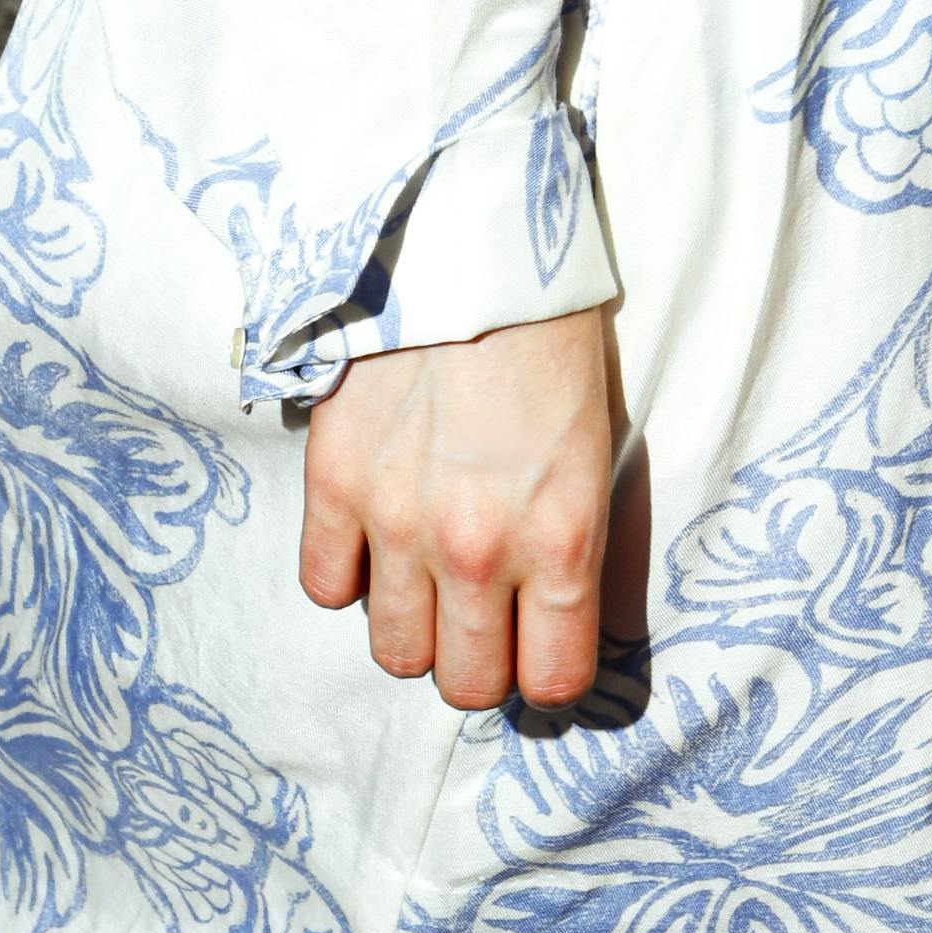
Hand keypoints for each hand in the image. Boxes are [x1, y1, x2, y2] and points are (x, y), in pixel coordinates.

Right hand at [297, 305, 630, 715]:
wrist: (468, 248)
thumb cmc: (551, 343)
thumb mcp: (606, 449)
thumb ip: (593, 549)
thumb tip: (582, 630)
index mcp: (561, 538)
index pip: (555, 680)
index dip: (549, 672)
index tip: (542, 649)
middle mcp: (477, 548)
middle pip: (469, 684)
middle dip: (483, 662)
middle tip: (485, 619)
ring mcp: (396, 522)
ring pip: (395, 654)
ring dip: (416, 627)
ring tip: (428, 578)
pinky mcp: (333, 485)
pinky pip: (325, 589)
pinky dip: (351, 575)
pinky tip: (376, 537)